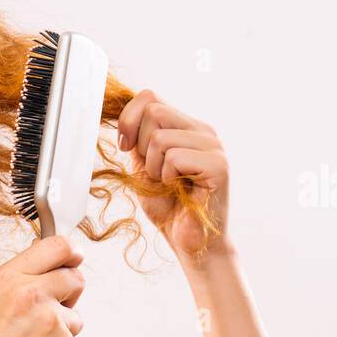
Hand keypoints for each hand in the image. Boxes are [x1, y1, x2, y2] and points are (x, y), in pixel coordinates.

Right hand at [0, 235, 85, 336]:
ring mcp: (50, 319)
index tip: (75, 257)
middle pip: (76, 277)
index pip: (57, 245)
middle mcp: (31, 293)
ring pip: (76, 314)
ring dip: (62, 326)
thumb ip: (22, 278)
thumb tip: (54, 262)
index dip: (72, 251)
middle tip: (52, 308)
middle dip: (70, 292)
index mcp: (9, 277)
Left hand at [116, 89, 229, 256]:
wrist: (189, 240)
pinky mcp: (218, 165)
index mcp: (185, 126)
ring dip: (154, 168)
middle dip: (142, 147)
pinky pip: (174, 157)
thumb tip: (118, 115)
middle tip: (156, 173)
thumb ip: (137, 139)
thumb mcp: (143, 166)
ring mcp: (213, 145)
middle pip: (153, 110)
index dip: (128, 119)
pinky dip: (167, 178)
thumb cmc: (168, 207)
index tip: (126, 146)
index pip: (149, 96)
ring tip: (170, 184)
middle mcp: (202, 130)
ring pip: (160, 137)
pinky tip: (181, 190)